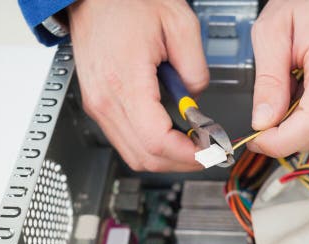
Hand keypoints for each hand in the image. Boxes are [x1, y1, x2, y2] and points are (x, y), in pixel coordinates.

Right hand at [68, 0, 207, 171]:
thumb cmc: (126, 2)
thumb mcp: (179, 25)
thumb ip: (196, 69)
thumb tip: (197, 102)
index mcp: (124, 81)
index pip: (156, 140)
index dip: (188, 155)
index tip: (209, 152)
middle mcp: (106, 99)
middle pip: (145, 157)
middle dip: (182, 162)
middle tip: (208, 153)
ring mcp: (98, 105)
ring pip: (134, 155)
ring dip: (167, 158)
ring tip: (193, 145)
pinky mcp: (98, 105)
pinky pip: (126, 140)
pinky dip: (151, 147)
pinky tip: (172, 135)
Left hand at [247, 0, 308, 157]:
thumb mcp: (272, 33)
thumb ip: (267, 81)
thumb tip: (263, 121)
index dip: (279, 141)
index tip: (257, 138)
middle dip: (280, 134)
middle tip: (265, 107)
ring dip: (294, 129)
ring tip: (290, 92)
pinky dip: (307, 126)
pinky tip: (303, 99)